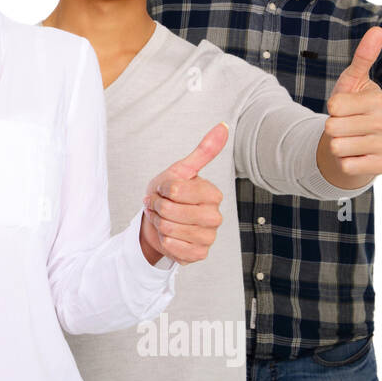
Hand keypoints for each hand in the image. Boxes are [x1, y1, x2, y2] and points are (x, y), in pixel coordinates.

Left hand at [140, 122, 227, 265]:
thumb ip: (203, 151)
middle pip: (172, 211)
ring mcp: (209, 237)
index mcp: (213, 194)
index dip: (162, 189)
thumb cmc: (170, 194)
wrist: (159, 222)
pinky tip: (168, 236)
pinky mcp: (199, 254)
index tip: (165, 189)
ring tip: (163, 219)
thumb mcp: (180, 171)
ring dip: (159, 224)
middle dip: (158, 207)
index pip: (176, 190)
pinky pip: (173, 247)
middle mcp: (215, 217)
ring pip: (170, 230)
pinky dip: (164, 241)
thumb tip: (223, 126)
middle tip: (161, 205)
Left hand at [323, 27, 381, 178]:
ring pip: (338, 147)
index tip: (342, 110)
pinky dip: (343, 162)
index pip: (334, 106)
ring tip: (348, 141)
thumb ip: (362, 58)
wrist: (355, 143)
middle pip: (333, 127)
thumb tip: (377, 30)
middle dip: (331, 129)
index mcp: (380, 100)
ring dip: (336, 146)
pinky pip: (347, 165)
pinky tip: (355, 156)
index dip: (331, 109)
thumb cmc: (350, 110)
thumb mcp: (351, 83)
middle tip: (343, 128)